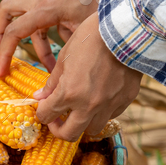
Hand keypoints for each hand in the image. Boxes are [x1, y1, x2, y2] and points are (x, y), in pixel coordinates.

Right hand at [0, 0, 141, 75]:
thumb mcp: (85, 28)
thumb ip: (68, 48)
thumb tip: (57, 73)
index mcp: (46, 8)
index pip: (14, 31)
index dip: (4, 53)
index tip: (2, 71)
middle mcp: (40, 0)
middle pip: (5, 11)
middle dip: (0, 33)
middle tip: (4, 54)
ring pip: (23, 19)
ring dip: (32, 44)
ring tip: (47, 66)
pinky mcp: (53, 3)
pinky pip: (41, 22)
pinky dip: (47, 39)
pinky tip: (63, 53)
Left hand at [33, 13, 142, 141]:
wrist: (126, 29)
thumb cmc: (90, 38)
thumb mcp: (64, 58)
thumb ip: (52, 83)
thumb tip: (39, 98)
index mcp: (69, 93)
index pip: (46, 116)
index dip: (41, 113)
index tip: (43, 108)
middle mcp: (89, 105)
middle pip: (69, 135)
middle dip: (58, 130)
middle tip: (56, 120)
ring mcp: (109, 105)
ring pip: (92, 130)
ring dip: (81, 123)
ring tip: (78, 110)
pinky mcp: (125, 100)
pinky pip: (110, 116)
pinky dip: (101, 113)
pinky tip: (98, 100)